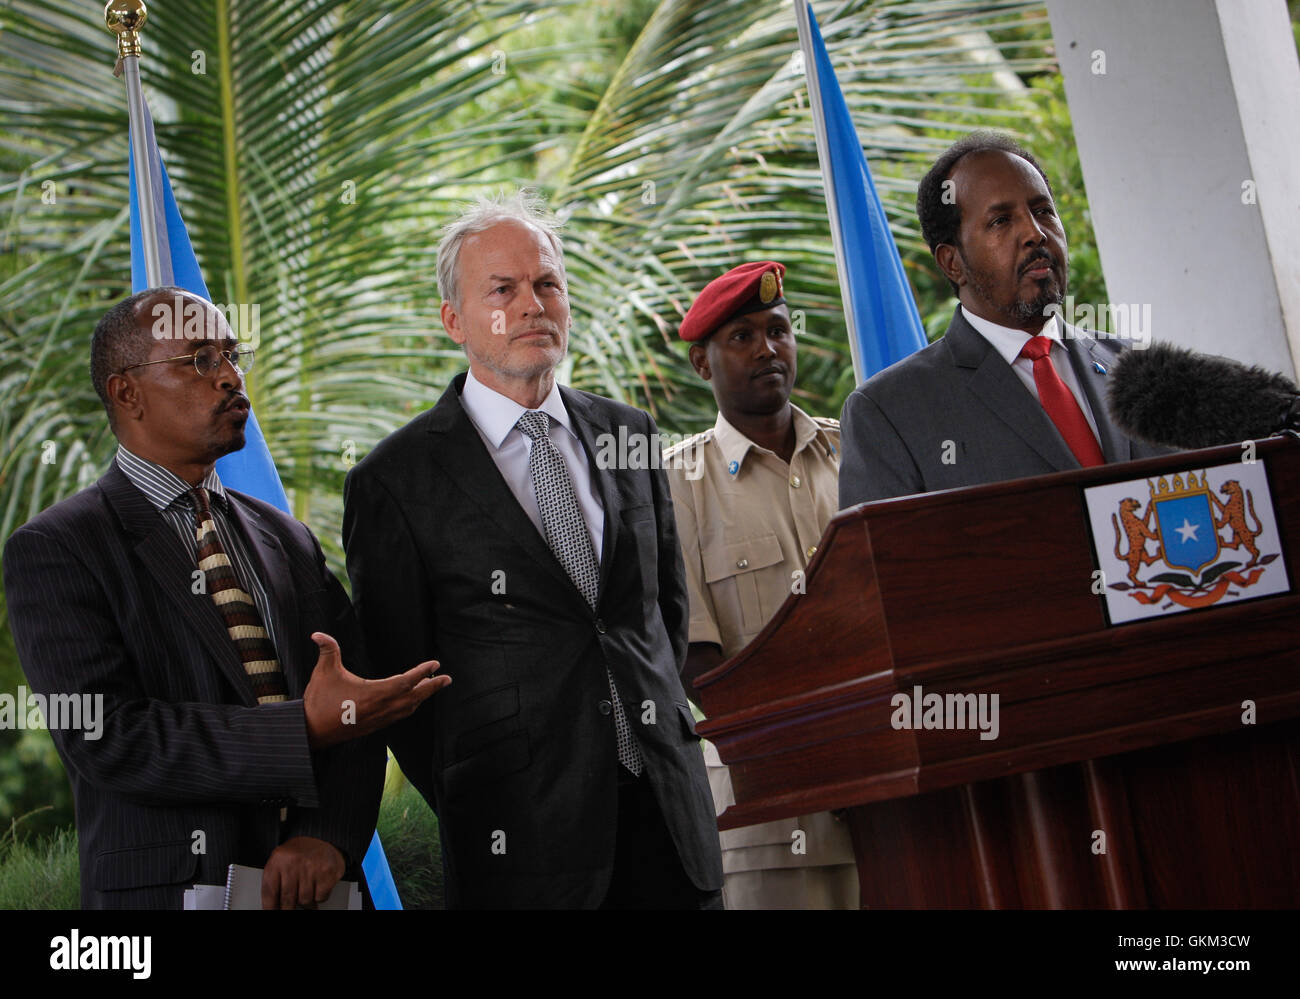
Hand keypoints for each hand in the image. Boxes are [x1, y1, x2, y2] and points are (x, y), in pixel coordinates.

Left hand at [261, 836, 345, 909]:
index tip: (274, 912)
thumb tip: (273, 907)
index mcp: (278, 860)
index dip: (270, 907)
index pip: (270, 892)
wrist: (322, 838)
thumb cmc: (299, 854)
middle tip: (290, 908)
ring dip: (306, 902)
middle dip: (289, 908)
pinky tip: (318, 887)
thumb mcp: (281, 862)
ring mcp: (311, 867)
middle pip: (287, 900)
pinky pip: (320, 897)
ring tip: (306, 893)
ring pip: (305, 900)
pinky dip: (320, 897)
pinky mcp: (327, 872)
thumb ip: (275, 882)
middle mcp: (294, 862)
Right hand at [303, 632, 449, 748]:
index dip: (422, 672)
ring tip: (432, 687)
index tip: (435, 664)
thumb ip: (327, 650)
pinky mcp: (374, 727)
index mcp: (375, 693)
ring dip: (422, 698)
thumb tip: (317, 634)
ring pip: (409, 708)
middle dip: (433, 687)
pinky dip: (410, 708)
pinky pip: (399, 716)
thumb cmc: (319, 701)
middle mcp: (382, 708)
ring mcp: (379, 719)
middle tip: (448, 679)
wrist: (311, 732)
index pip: (407, 681)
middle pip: (415, 697)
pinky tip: (411, 703)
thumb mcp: (323, 672)